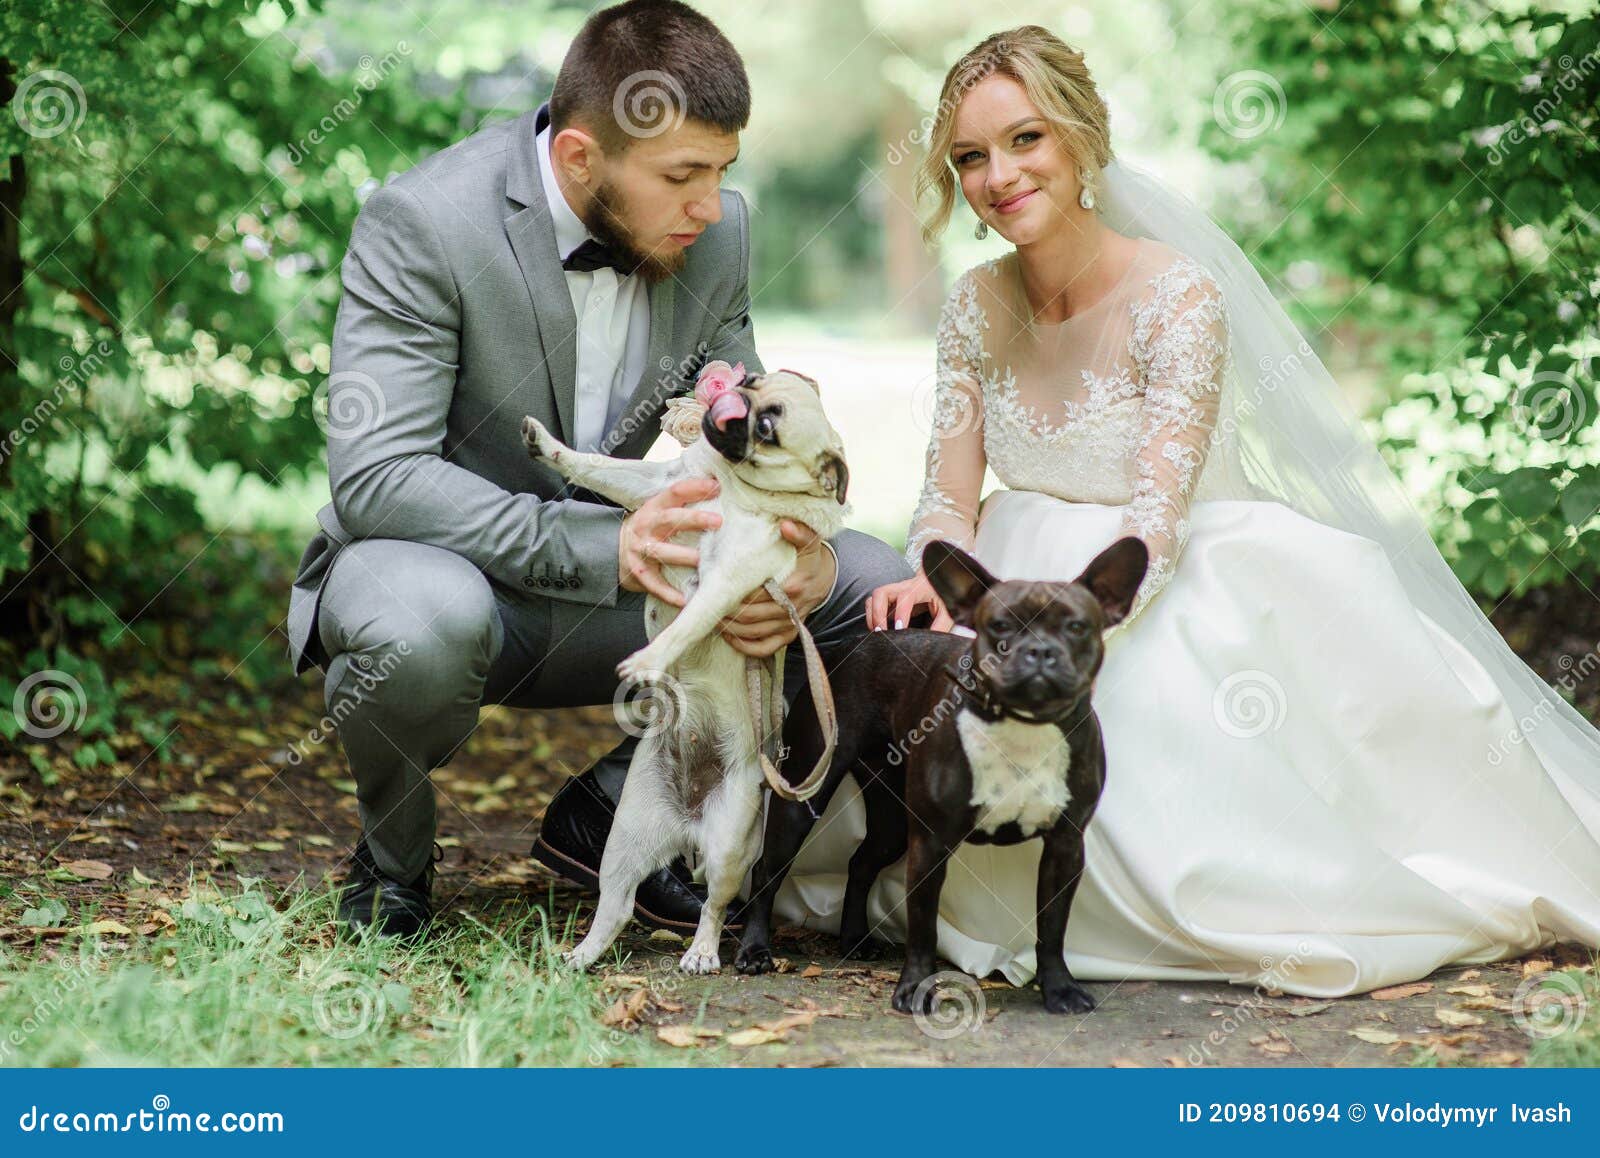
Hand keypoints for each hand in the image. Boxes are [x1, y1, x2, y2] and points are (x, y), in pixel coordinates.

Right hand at [619, 478, 722, 605]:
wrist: (612, 549)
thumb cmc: (650, 528)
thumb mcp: (659, 510)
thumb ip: (682, 503)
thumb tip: (718, 488)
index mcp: (654, 507)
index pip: (675, 492)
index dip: (695, 488)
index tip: (717, 487)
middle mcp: (647, 526)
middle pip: (670, 519)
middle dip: (694, 519)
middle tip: (718, 521)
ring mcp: (641, 550)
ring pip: (663, 552)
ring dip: (684, 556)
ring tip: (703, 560)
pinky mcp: (639, 573)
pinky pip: (654, 584)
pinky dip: (668, 593)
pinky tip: (684, 599)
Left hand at [718, 519, 832, 658]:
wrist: (824, 578)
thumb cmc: (808, 557)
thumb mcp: (808, 541)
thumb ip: (799, 532)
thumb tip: (785, 525)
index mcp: (792, 585)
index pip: (755, 594)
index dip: (732, 592)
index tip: (714, 586)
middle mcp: (790, 608)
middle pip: (749, 616)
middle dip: (725, 611)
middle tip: (706, 603)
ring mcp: (789, 624)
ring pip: (753, 633)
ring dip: (730, 628)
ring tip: (712, 617)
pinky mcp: (788, 635)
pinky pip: (764, 648)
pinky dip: (745, 646)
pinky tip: (729, 636)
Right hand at [866, 572, 951, 632]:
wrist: (940, 583)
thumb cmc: (944, 597)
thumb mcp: (948, 611)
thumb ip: (941, 625)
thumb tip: (930, 642)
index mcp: (920, 587)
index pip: (905, 596)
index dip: (900, 613)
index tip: (900, 630)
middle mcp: (903, 587)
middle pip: (881, 593)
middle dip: (877, 614)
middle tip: (882, 632)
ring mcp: (894, 591)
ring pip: (873, 598)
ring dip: (872, 616)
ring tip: (878, 632)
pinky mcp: (890, 598)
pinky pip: (874, 604)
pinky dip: (872, 617)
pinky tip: (880, 629)